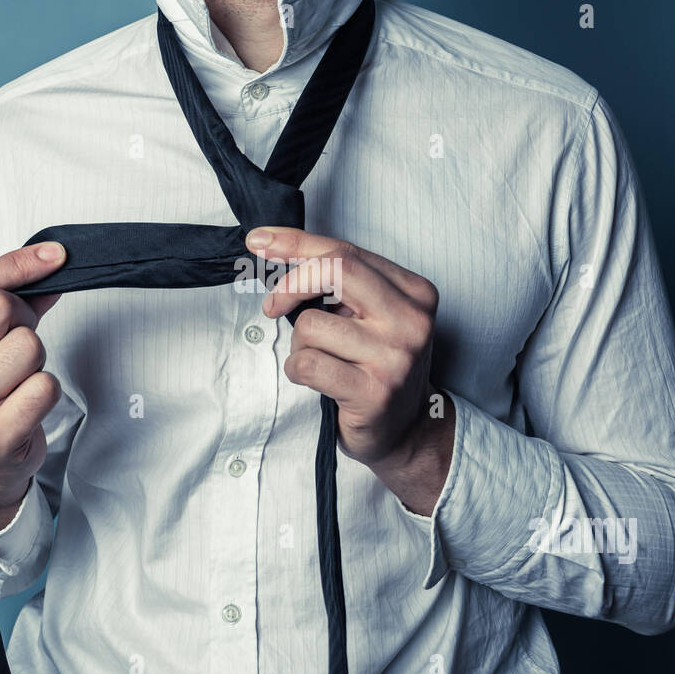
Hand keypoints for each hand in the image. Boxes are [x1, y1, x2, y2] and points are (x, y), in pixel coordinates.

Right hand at [0, 242, 66, 533]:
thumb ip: (7, 294)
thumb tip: (51, 261)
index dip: (20, 264)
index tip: (52, 258)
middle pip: (0, 307)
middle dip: (22, 319)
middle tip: (14, 345)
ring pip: (28, 346)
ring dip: (36, 360)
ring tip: (16, 379)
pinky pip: (45, 387)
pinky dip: (46, 391)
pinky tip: (24, 404)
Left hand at [249, 227, 454, 515]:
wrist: (407, 431)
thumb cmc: (378, 367)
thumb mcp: (370, 314)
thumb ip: (336, 279)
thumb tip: (270, 244)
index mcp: (415, 292)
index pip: (346, 253)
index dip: (296, 245)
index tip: (260, 242)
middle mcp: (412, 321)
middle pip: (335, 270)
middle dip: (292, 284)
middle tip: (273, 306)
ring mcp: (396, 357)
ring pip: (311, 324)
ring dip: (298, 343)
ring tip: (318, 359)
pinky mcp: (374, 392)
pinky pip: (308, 363)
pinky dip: (297, 369)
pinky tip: (313, 379)